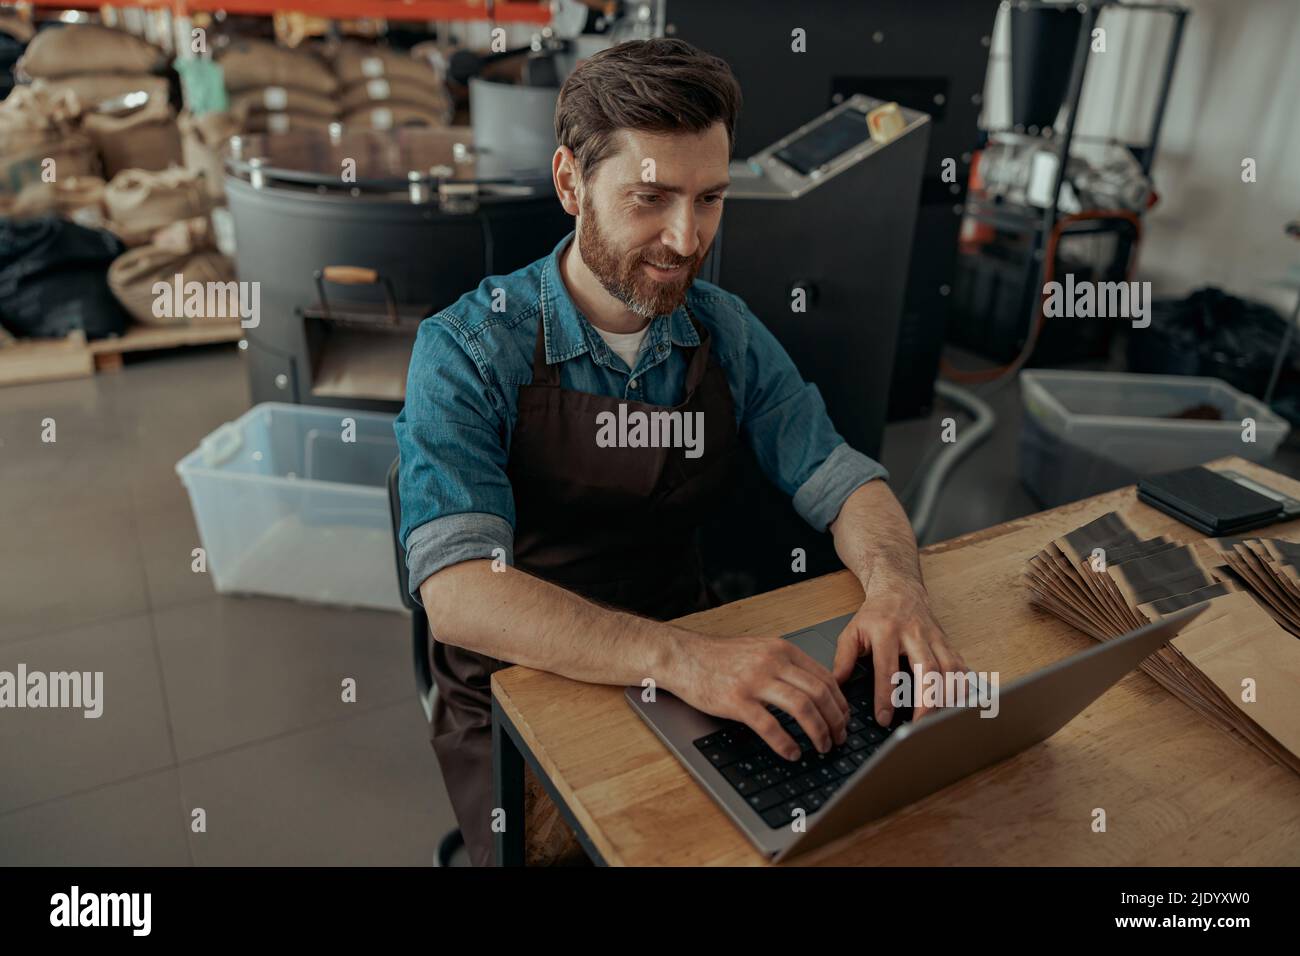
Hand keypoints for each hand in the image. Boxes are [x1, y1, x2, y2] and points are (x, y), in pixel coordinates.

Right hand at [666, 632, 848, 760]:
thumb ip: (786, 665)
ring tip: (822, 747)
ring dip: (819, 732)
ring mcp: (754, 681)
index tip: (844, 719)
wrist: (683, 656)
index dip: (841, 703)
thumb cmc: (719, 657)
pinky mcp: (736, 700)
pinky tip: (792, 753)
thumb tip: (815, 690)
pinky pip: (770, 726)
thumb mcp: (759, 650)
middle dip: (836, 720)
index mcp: (782, 649)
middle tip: (840, 738)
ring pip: (802, 708)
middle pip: (819, 693)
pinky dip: (786, 743)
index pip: (825, 677)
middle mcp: (772, 662)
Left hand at [830, 577, 967, 724]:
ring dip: (948, 696)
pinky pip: (960, 665)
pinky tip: (958, 702)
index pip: (887, 670)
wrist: (899, 589)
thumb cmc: (875, 614)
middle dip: (926, 701)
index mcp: (887, 632)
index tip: (884, 719)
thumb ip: (843, 659)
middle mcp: (914, 634)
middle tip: (920, 725)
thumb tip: (835, 685)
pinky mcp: (947, 641)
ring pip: (950, 668)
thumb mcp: (851, 631)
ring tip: (940, 719)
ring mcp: (934, 637)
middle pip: (927, 670)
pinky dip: (962, 685)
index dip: (886, 697)